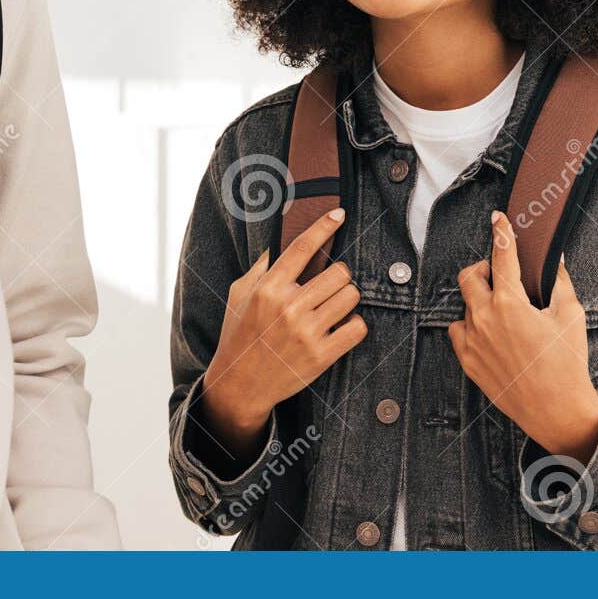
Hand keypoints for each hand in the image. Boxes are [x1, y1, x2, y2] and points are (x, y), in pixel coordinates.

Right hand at [199, 208, 365, 459]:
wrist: (239, 384)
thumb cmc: (239, 335)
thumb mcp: (239, 294)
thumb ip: (262, 267)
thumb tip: (283, 240)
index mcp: (268, 288)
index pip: (303, 247)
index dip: (324, 226)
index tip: (339, 214)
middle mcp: (289, 307)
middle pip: (339, 272)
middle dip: (338, 275)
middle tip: (329, 285)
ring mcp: (307, 332)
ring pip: (351, 296)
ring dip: (346, 298)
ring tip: (333, 306)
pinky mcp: (322, 356)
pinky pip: (358, 327)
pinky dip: (354, 324)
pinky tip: (340, 326)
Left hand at [449, 210, 597, 464]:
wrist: (556, 411)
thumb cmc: (567, 365)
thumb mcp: (571, 316)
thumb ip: (559, 282)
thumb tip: (556, 260)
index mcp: (511, 304)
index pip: (502, 256)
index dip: (501, 232)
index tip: (498, 218)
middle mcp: (485, 320)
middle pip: (469, 276)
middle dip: (484, 269)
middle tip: (500, 275)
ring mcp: (472, 342)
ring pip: (463, 305)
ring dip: (478, 301)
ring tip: (501, 312)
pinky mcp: (468, 362)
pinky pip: (457, 332)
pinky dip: (470, 326)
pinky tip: (491, 332)